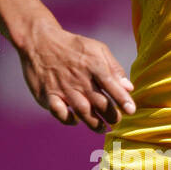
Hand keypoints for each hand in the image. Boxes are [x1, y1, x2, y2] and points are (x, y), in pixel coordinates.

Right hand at [18, 19, 134, 131]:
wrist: (39, 41)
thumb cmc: (73, 47)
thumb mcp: (97, 49)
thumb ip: (114, 68)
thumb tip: (129, 88)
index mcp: (94, 65)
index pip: (112, 85)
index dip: (123, 100)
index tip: (131, 111)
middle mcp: (79, 78)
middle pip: (100, 103)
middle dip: (111, 116)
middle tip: (116, 121)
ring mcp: (63, 87)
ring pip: (83, 111)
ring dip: (94, 123)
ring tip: (102, 128)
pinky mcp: (47, 94)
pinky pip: (59, 112)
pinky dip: (68, 120)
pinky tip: (75, 120)